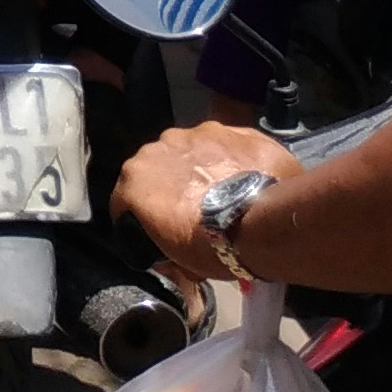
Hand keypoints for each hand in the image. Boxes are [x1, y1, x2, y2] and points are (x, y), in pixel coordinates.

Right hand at [115, 117, 299, 280]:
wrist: (264, 224)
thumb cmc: (213, 246)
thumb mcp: (181, 261)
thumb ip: (166, 248)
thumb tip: (174, 257)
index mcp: (134, 178)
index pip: (126, 197)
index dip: (142, 216)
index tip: (161, 231)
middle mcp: (159, 146)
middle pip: (160, 167)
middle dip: (172, 185)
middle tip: (196, 211)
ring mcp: (198, 133)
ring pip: (193, 150)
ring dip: (202, 166)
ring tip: (226, 191)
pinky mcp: (235, 129)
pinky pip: (226, 146)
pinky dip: (231, 159)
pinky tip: (248, 178)